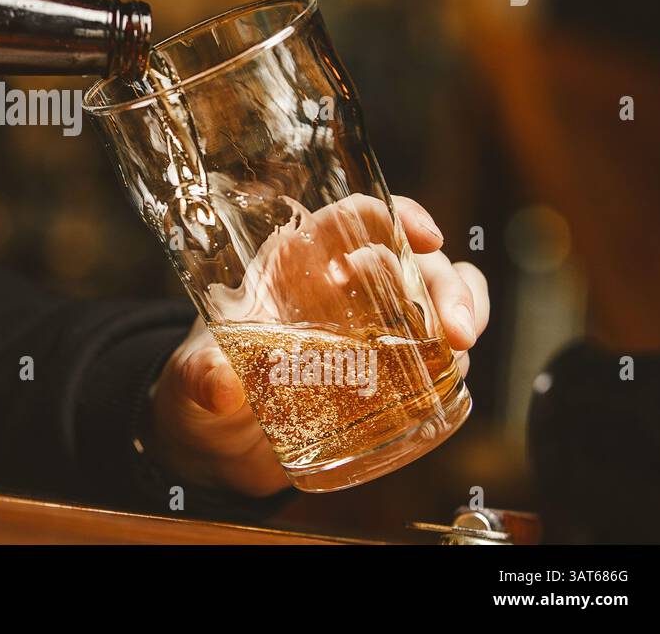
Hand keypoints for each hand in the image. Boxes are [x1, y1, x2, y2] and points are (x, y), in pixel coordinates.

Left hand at [146, 195, 488, 495]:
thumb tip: (220, 386)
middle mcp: (338, 283)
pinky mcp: (387, 366)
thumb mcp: (196, 381)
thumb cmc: (202, 391)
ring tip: (461, 354)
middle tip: (457, 332)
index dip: (394, 215)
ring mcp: (369, 323)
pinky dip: (458, 352)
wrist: (217, 444)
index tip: (427, 235)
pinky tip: (456, 378)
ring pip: (435, 293)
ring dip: (464, 311)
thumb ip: (204, 379)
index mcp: (293, 263)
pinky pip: (437, 343)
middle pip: (409, 257)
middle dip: (444, 284)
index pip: (352, 218)